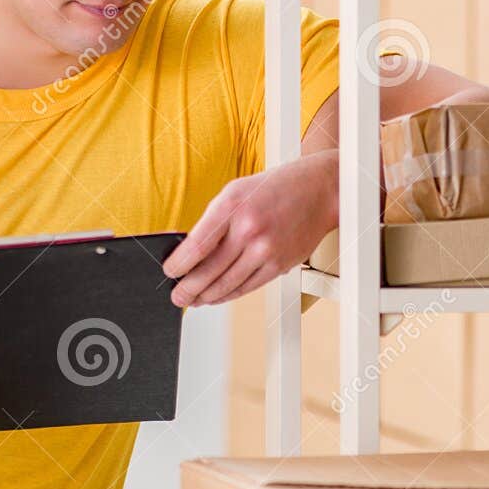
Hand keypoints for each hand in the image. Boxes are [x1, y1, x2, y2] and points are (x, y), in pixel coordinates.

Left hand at [163, 151, 337, 307]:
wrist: (319, 190)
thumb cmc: (275, 188)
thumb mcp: (236, 191)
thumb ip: (213, 219)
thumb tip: (190, 251)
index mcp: (231, 205)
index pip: (196, 246)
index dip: (177, 266)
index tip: (169, 273)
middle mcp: (248, 229)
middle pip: (208, 272)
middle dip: (187, 289)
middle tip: (176, 296)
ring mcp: (266, 250)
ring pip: (226, 285)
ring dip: (205, 297)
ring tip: (193, 300)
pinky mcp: (280, 265)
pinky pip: (248, 287)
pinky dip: (229, 295)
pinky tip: (218, 296)